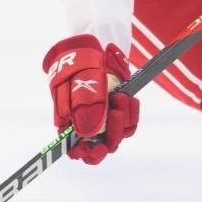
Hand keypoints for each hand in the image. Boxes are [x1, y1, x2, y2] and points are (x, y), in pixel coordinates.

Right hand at [43, 35, 139, 164]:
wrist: (94, 47)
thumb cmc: (79, 65)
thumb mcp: (80, 83)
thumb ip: (84, 108)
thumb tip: (87, 134)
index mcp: (70, 123)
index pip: (76, 150)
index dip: (85, 154)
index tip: (98, 148)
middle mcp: (87, 125)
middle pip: (101, 147)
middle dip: (112, 134)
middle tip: (117, 114)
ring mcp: (103, 119)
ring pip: (118, 135)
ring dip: (123, 119)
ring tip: (120, 96)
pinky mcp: (117, 111)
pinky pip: (129, 123)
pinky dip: (131, 111)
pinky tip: (128, 97)